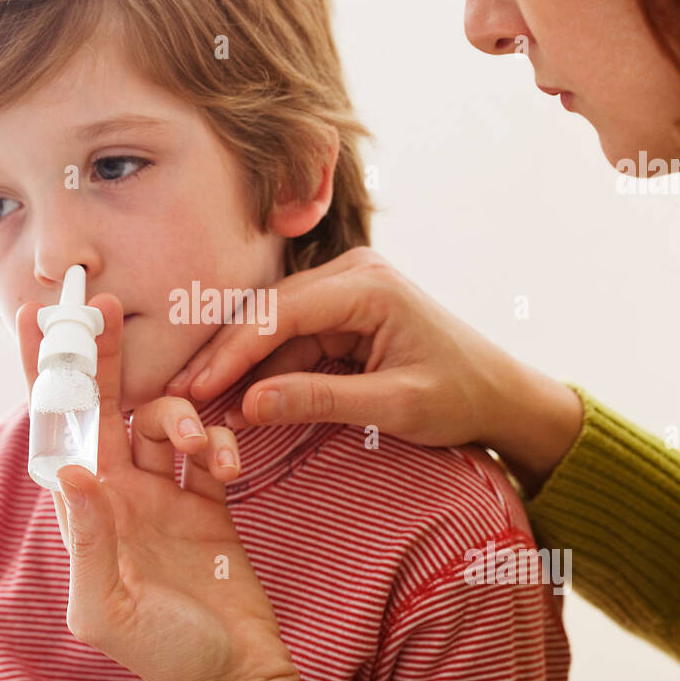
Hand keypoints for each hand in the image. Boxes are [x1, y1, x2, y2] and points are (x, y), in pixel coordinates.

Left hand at [16, 293, 318, 680]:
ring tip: (199, 447)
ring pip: (163, 420)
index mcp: (85, 512)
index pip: (57, 430)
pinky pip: (208, 445)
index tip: (35, 319)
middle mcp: (117, 494)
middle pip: (105, 406)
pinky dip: (218, 441)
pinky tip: (226, 465)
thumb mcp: (106, 608)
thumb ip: (87, 540)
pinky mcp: (205, 500)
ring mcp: (162, 494)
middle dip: (102, 356)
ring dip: (180, 416)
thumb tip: (70, 470)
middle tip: (105, 306)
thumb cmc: (163, 652)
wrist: (232, 673)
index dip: (44, 375)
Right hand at [164, 246, 582, 496]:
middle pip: (269, 313)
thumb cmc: (461, 397)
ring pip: (274, 327)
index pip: (283, 313)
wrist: (501, 395)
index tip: (197, 388)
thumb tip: (249, 406)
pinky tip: (235, 397)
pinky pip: (291, 340)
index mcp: (370, 285)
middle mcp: (353, 274)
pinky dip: (265, 370)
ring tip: (196, 402)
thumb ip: (321, 401)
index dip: (234, 352)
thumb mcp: (394, 406)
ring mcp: (346, 290)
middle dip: (225, 357)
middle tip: (178, 395)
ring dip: (239, 365)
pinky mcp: (343, 313)